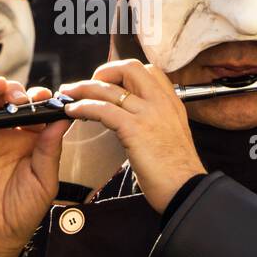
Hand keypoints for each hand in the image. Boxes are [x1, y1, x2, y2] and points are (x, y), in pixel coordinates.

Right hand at [0, 77, 68, 256]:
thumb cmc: (22, 213)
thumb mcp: (44, 182)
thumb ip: (50, 151)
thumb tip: (62, 120)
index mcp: (27, 140)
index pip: (32, 110)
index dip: (38, 99)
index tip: (45, 97)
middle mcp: (2, 135)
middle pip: (5, 101)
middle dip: (12, 91)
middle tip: (19, 97)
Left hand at [60, 59, 205, 213]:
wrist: (188, 189)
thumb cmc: (178, 172)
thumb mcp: (171, 135)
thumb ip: (156, 122)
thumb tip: (132, 122)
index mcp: (171, 102)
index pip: (147, 71)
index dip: (123, 72)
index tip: (108, 83)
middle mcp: (161, 102)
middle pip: (129, 68)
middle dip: (103, 72)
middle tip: (87, 85)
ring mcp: (148, 113)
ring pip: (109, 88)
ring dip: (83, 88)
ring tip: (68, 94)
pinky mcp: (135, 129)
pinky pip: (102, 109)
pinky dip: (83, 107)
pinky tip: (72, 112)